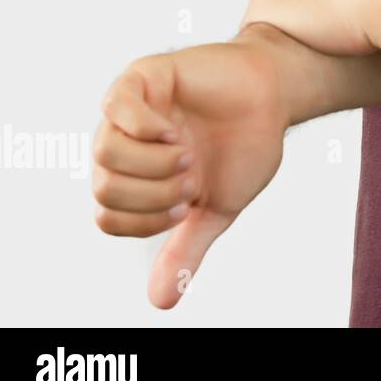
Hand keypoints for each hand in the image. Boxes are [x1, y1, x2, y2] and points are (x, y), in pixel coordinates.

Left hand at [93, 27, 291, 308]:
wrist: (276, 97)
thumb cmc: (247, 146)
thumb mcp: (217, 207)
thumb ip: (187, 248)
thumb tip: (161, 303)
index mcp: (136, 179)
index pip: (109, 218)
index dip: (148, 220)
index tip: (189, 205)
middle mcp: (125, 146)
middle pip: (104, 188)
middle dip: (156, 194)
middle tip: (194, 179)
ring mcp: (130, 111)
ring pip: (105, 153)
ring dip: (154, 164)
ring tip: (189, 153)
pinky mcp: (143, 78)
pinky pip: (116, 107)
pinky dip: (145, 128)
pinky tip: (175, 130)